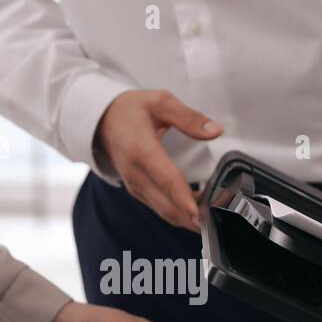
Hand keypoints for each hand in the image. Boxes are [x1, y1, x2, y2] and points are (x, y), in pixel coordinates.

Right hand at [96, 89, 222, 230]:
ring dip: (190, 219)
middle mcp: (136, 175)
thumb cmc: (129, 110)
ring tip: (216, 218)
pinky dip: (180, 214)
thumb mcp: (160, 102)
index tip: (202, 215)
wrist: (100, 121)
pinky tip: (199, 212)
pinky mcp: (138, 192)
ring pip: (166, 212)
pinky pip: (161, 208)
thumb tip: (215, 131)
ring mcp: (135, 186)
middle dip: (194, 218)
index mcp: (142, 151)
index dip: (186, 200)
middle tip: (221, 219)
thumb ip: (189, 118)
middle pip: (168, 206)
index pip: (168, 181)